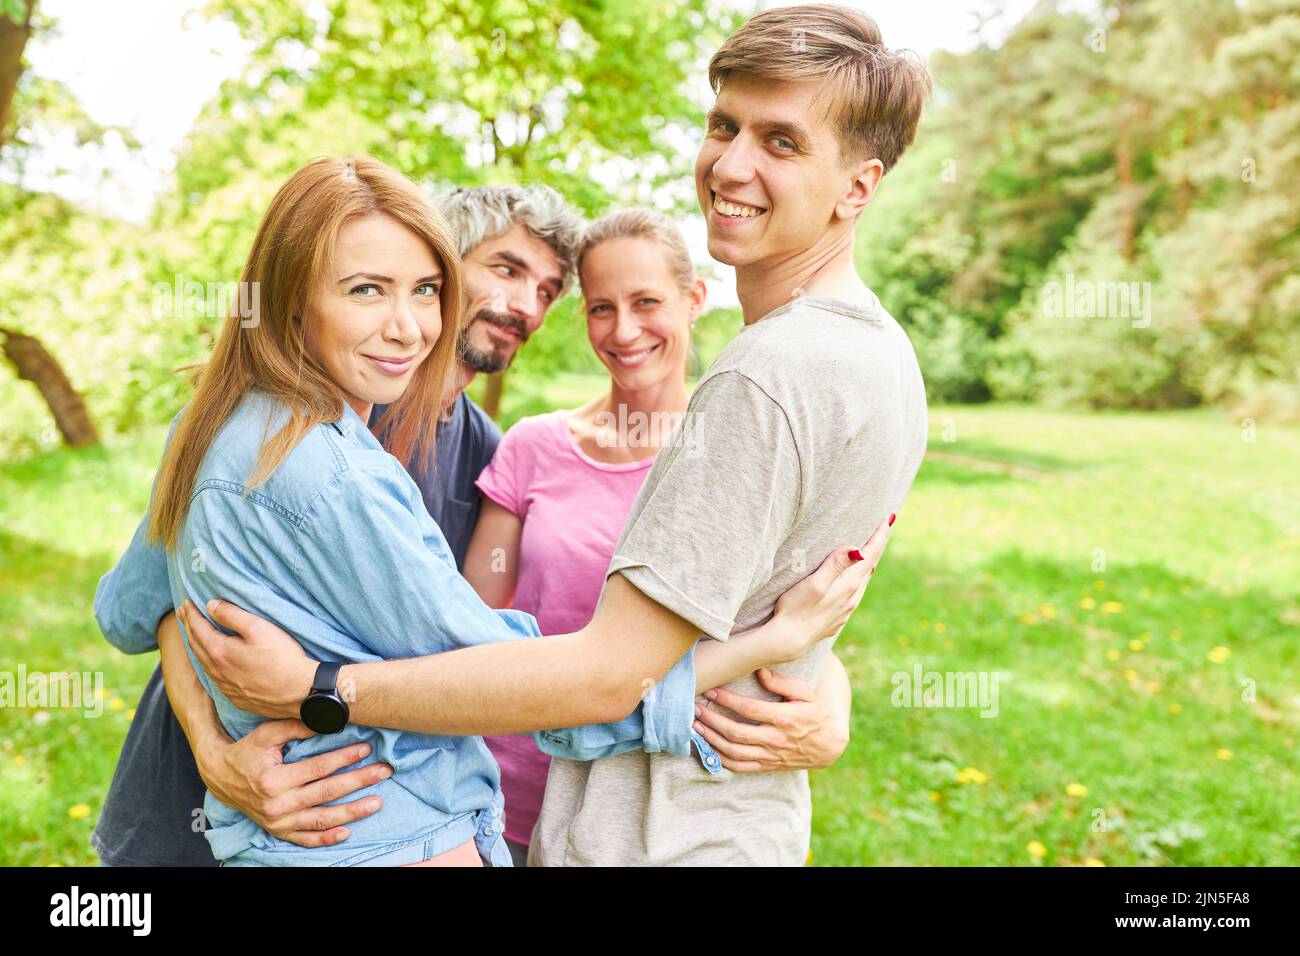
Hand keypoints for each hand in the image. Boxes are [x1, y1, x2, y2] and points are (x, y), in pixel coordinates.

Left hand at [180, 599, 313, 718]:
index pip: (198, 629)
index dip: (191, 614)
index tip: (186, 603)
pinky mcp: (238, 697)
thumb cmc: (283, 658)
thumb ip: (232, 615)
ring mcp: (227, 687)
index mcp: (219, 652)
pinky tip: (213, 662)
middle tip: (183, 614)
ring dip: (196, 646)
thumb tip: (210, 605)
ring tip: (193, 634)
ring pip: (203, 663)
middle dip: (188, 628)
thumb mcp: (259, 628)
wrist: (300, 693)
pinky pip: (215, 677)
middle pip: (196, 646)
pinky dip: (208, 663)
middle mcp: (218, 672)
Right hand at [197, 719, 392, 846]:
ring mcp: (278, 821)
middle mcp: (277, 804)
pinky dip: (326, 838)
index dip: (344, 758)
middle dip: (359, 781)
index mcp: (274, 779)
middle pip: (326, 793)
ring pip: (321, 819)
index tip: (366, 749)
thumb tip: (330, 720)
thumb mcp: (268, 734)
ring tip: (376, 803)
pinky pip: (305, 839)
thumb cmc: (247, 751)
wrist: (219, 775)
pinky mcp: (277, 831)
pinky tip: (347, 832)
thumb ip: (297, 726)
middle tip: (383, 772)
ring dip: (352, 812)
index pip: (319, 768)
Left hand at [690, 668, 848, 771]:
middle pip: (736, 732)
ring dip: (711, 739)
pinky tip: (708, 747)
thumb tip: (759, 671)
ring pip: (734, 752)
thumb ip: (782, 682)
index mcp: (785, 719)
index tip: (711, 691)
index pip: (749, 709)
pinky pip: (739, 767)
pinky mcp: (767, 766)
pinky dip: (720, 759)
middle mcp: (776, 740)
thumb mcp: (806, 693)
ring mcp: (770, 755)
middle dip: (712, 720)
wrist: (829, 746)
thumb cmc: (816, 714)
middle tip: (695, 708)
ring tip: (696, 726)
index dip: (727, 700)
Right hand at [769, 512, 893, 661]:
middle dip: (877, 545)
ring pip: (863, 580)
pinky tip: (853, 578)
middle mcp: (853, 597)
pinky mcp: (837, 617)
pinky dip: (858, 578)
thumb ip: (835, 565)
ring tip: (870, 549)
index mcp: (849, 585)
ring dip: (868, 563)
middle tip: (884, 527)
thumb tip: (858, 549)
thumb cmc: (795, 609)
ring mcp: (846, 609)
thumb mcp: (814, 584)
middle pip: (870, 566)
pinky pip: (854, 592)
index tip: (889, 517)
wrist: (788, 642)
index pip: (870, 554)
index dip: (880, 535)